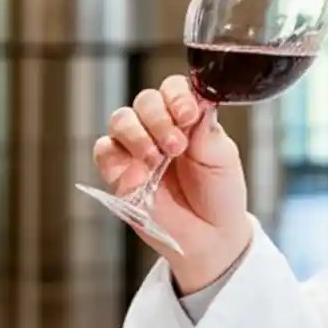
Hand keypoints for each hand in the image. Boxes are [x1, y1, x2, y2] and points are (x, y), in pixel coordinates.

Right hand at [93, 75, 252, 292]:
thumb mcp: (223, 159)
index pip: (173, 89)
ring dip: (137, 134)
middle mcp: (159, 128)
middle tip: (176, 146)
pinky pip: (104, 150)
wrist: (210, 238)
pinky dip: (116, 154)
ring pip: (121, 119)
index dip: (177, 96)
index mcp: (187, 118)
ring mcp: (137, 150)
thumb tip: (201, 101)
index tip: (188, 115)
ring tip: (157, 159)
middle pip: (145, 101)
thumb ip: (207, 131)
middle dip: (159, 118)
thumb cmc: (219, 194)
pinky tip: (138, 170)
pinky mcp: (119, 174)